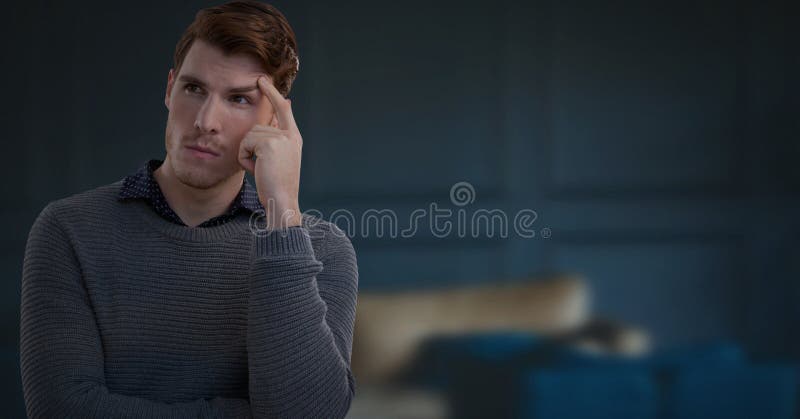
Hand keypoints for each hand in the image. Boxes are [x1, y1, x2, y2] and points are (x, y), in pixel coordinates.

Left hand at [238, 76, 302, 228]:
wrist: (282, 201)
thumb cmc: (277, 185)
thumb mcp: (278, 159)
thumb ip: (274, 139)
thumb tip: (271, 123)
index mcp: (294, 138)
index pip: (282, 108)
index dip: (271, 93)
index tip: (261, 79)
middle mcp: (290, 135)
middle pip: (257, 126)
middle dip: (250, 147)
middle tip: (260, 168)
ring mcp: (282, 138)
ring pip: (249, 134)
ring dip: (247, 153)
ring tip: (260, 169)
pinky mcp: (270, 144)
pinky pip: (245, 143)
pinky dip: (245, 158)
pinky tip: (256, 170)